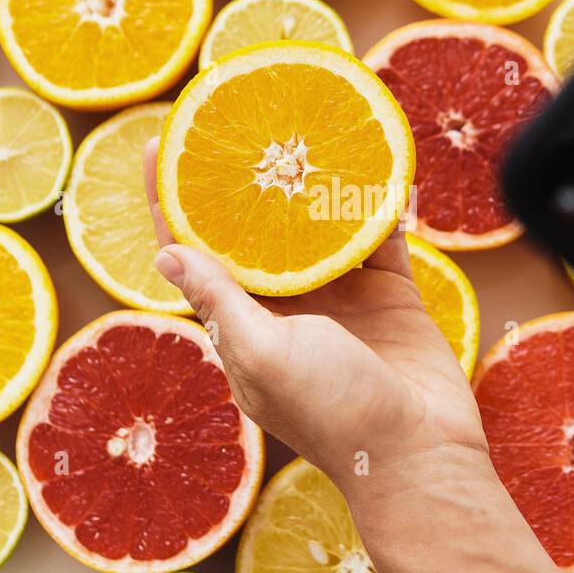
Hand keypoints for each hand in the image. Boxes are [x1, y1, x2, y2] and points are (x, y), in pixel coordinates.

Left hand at [143, 136, 573, 572]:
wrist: (419, 452)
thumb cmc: (332, 411)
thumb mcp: (262, 354)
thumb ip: (220, 302)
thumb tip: (167, 256)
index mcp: (240, 324)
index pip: (191, 254)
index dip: (169, 204)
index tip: (154, 149)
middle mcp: (284, 305)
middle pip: (252, 229)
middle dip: (241, 178)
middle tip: (235, 120)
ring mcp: (338, 296)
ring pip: (315, 223)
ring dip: (310, 181)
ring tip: (304, 125)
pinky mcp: (388, 290)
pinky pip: (378, 231)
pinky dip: (378, 198)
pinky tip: (378, 157)